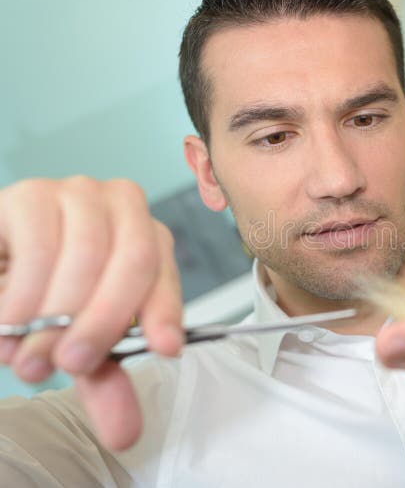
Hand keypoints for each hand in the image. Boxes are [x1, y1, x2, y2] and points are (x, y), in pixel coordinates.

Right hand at [0, 177, 183, 449]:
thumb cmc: (49, 298)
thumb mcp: (81, 342)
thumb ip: (105, 381)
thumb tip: (126, 435)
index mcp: (148, 238)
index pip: (164, 275)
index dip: (166, 312)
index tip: (164, 350)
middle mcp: (123, 206)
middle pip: (132, 261)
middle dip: (103, 321)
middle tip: (71, 364)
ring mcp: (78, 193)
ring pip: (84, 256)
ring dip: (54, 315)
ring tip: (26, 355)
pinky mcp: (30, 195)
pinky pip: (36, 247)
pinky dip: (21, 297)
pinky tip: (9, 323)